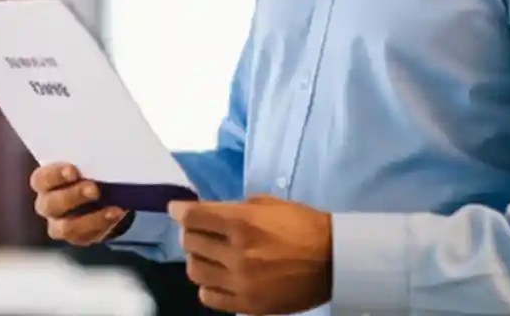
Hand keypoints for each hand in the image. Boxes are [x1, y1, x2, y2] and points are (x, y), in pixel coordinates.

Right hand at [29, 162, 129, 245]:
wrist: (102, 194)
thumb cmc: (89, 171)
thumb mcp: (86, 164)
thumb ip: (88, 162)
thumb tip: (105, 153)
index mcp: (44, 182)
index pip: (41, 179)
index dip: (55, 176)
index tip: (73, 170)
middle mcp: (47, 205)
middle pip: (51, 204)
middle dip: (73, 196)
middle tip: (93, 189)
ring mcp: (59, 225)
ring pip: (65, 228)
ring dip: (90, 218)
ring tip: (112, 209)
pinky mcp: (78, 238)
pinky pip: (87, 236)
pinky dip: (104, 224)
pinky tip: (117, 213)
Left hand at [169, 195, 331, 314]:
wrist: (333, 260)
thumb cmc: (302, 226)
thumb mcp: (269, 204)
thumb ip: (234, 208)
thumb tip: (205, 212)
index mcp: (243, 223)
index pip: (193, 217)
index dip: (179, 211)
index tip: (176, 209)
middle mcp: (237, 253)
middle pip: (190, 243)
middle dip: (191, 232)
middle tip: (200, 230)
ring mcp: (241, 282)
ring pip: (195, 271)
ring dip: (197, 259)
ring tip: (209, 255)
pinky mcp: (247, 304)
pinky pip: (208, 297)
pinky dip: (207, 285)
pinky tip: (218, 277)